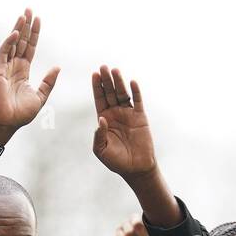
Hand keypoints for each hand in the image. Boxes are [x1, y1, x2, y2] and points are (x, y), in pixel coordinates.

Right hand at [0, 8, 58, 140]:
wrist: (8, 124)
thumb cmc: (21, 114)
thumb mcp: (40, 97)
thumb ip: (48, 82)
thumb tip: (57, 67)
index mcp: (23, 72)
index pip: (29, 48)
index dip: (33, 34)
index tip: (38, 19)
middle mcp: (13, 67)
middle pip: (20, 41)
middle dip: (25, 25)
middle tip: (30, 9)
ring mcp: (5, 68)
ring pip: (11, 44)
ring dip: (17, 28)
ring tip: (23, 14)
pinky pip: (3, 53)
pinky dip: (8, 42)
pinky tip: (15, 32)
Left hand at [92, 65, 155, 180]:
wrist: (135, 168)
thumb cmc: (116, 161)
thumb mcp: (101, 150)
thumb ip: (99, 135)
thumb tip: (101, 119)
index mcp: (104, 119)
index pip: (99, 99)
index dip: (97, 87)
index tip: (94, 74)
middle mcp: (115, 114)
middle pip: (110, 92)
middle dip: (106, 80)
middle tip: (103, 66)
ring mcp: (128, 114)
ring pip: (123, 94)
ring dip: (119, 82)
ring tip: (115, 70)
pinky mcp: (141, 117)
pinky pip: (138, 101)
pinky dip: (136, 91)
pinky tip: (132, 82)